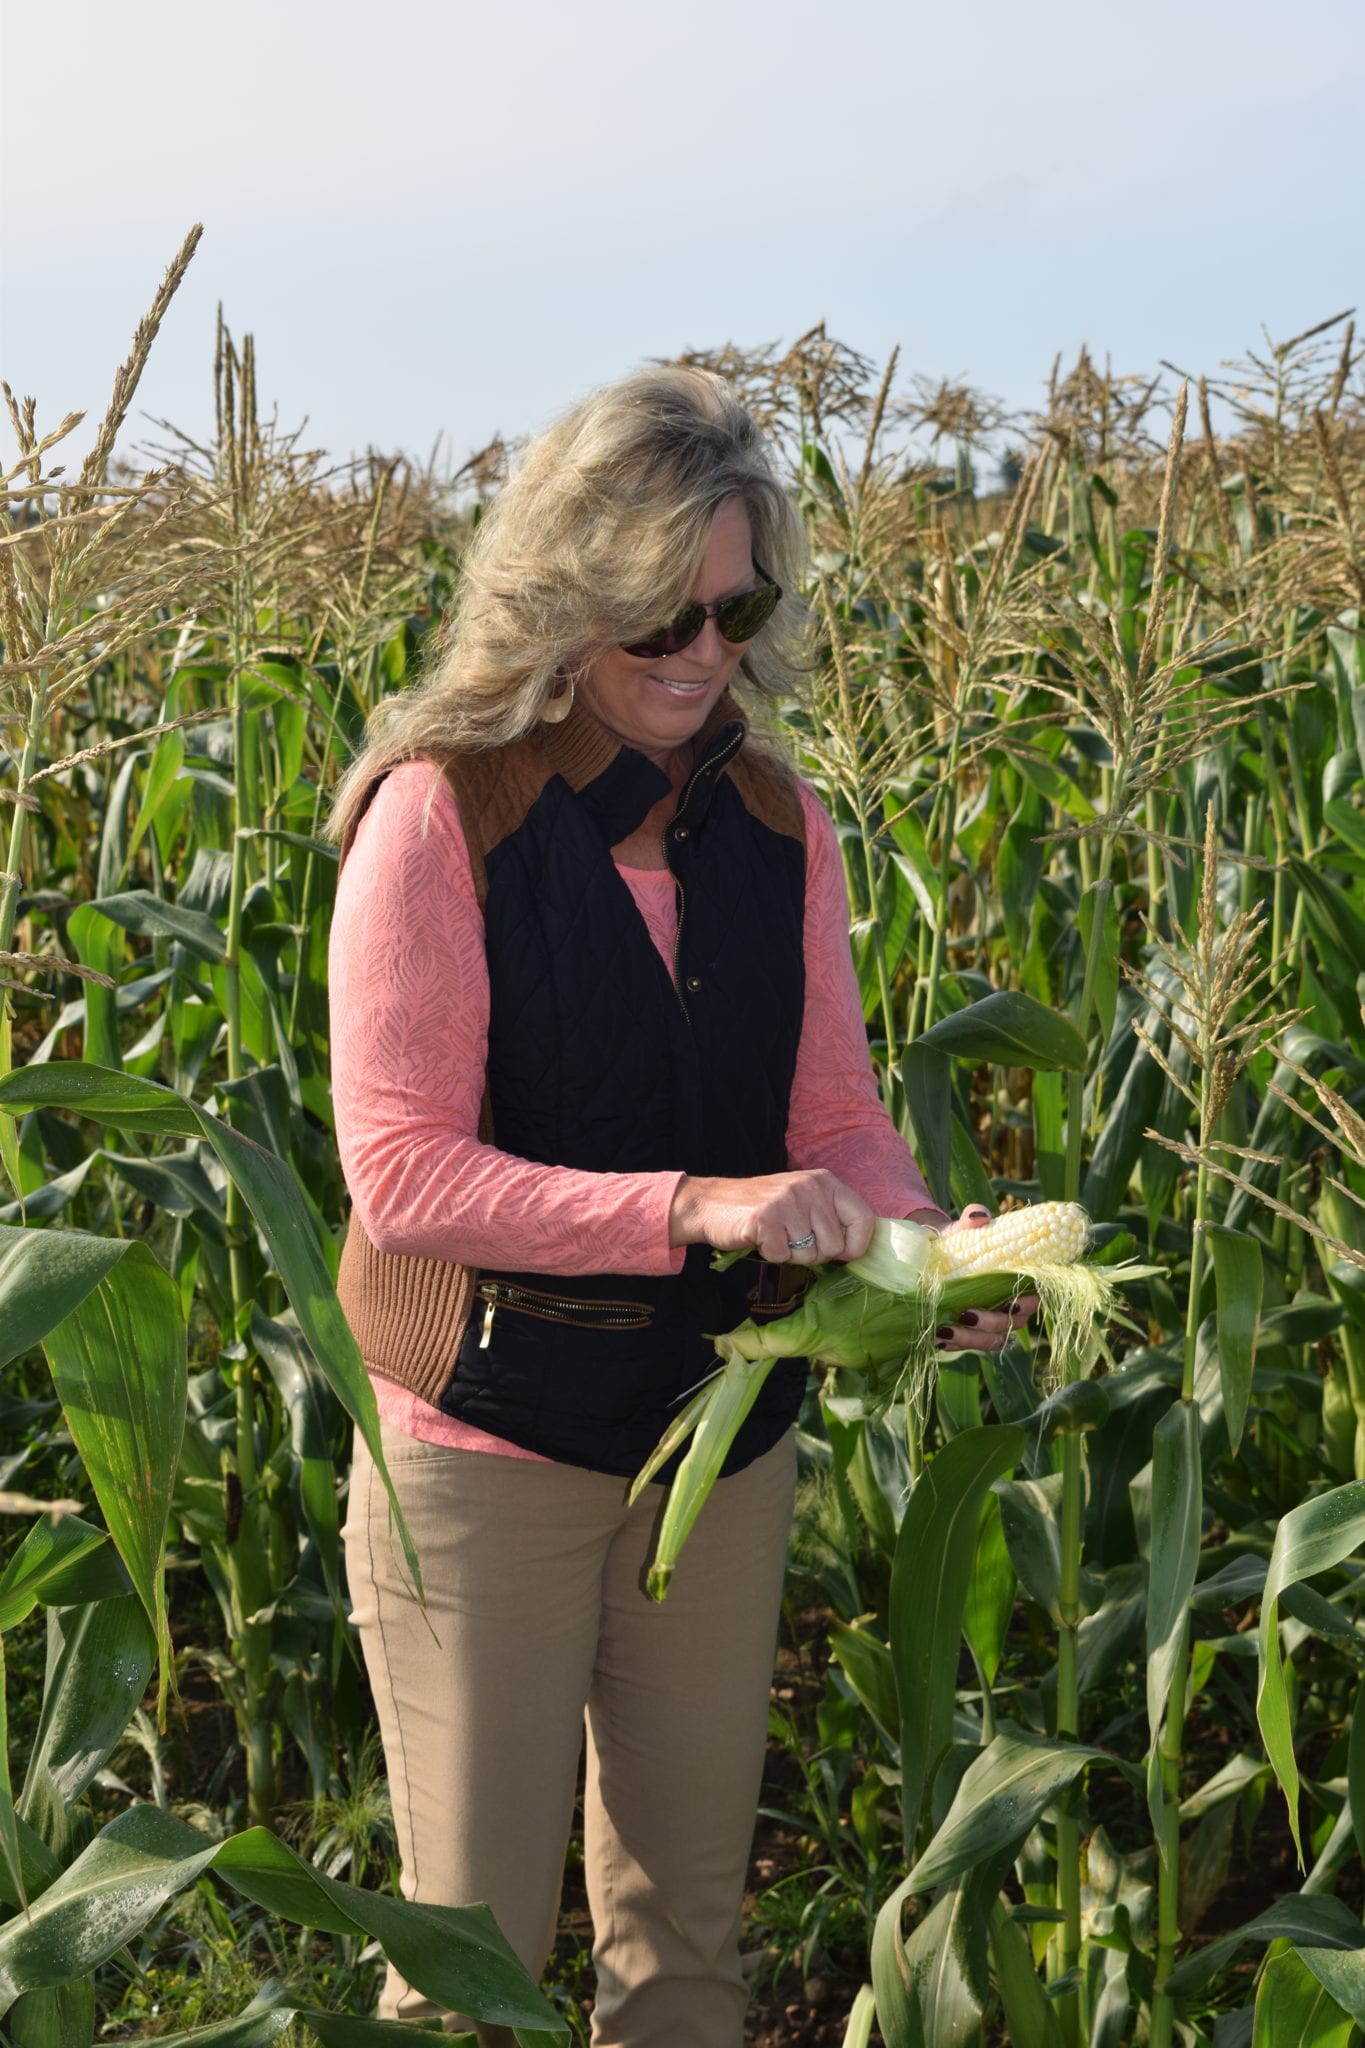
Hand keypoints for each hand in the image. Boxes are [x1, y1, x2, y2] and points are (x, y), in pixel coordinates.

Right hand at [668, 1169, 874, 1264]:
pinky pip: (782, 1256)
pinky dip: (770, 1255)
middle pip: (834, 1246)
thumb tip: (858, 1250)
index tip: (844, 1254)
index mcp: (825, 1181)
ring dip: (790, 1254)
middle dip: (814, 1254)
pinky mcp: (766, 1218)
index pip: (863, 1217)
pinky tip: (760, 1238)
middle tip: (791, 1239)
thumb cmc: (764, 1209)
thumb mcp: (804, 1201)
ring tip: (774, 1235)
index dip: (857, 1244)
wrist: (712, 1204)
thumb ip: (830, 1217)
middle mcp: (810, 1186)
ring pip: (809, 1255)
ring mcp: (787, 1201)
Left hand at [934, 1205, 1037, 1352]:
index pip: (1034, 1296)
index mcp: (1016, 1278)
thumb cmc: (958, 1237)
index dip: (1027, 1303)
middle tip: (967, 1314)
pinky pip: (970, 1345)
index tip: (1010, 1302)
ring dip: (971, 1339)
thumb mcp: (962, 1226)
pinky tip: (938, 1337)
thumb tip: (979, 1217)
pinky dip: (956, 1343)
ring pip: (993, 1340)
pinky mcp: (970, 1332)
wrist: (932, 1251)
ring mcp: (990, 1321)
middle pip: (1014, 1323)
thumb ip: (972, 1217)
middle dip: (992, 1323)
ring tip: (945, 1329)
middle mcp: (1008, 1303)